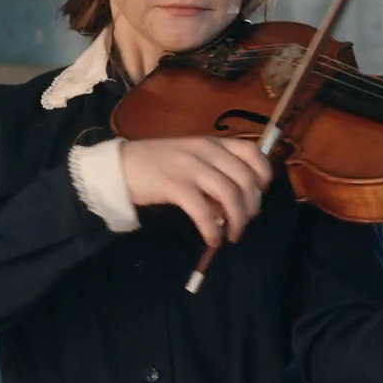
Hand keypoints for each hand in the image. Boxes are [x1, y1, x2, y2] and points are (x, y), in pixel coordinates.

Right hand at [120, 136, 274, 246]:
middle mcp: (205, 151)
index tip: (260, 194)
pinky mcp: (175, 186)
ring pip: (229, 194)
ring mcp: (190, 167)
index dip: (264, 175)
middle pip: (245, 178)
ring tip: (233, 236)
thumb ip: (213, 172)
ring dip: (237, 220)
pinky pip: (204, 211)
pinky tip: (213, 239)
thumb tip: (235, 202)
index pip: (252, 152)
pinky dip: (213, 229)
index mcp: (211, 142)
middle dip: (252, 205)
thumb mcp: (189, 158)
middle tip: (245, 222)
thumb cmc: (155, 165)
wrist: (118, 167)